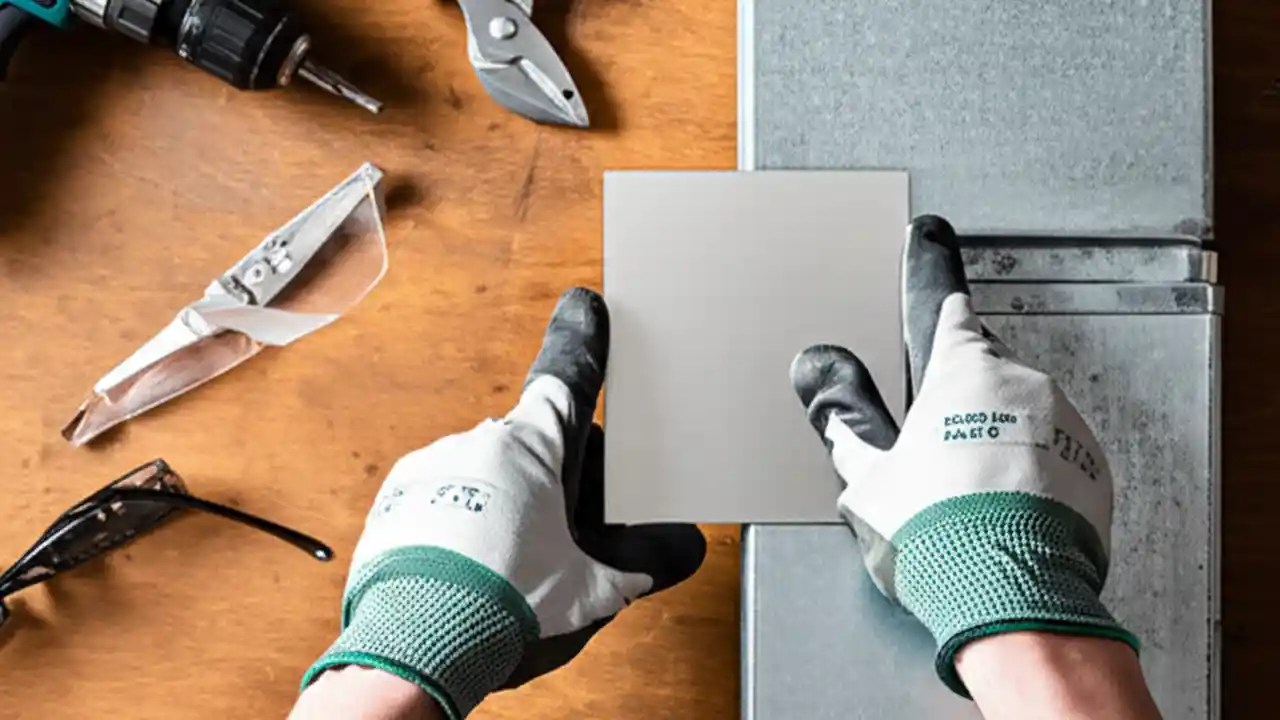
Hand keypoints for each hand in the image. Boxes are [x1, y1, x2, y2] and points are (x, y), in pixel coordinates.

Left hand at [302, 288, 705, 718]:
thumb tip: (686, 543)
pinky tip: (475, 568)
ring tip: (515, 568)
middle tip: (572, 538)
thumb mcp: (593, 589)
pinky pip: (444, 497)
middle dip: (558, 481)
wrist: (415, 648)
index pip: (570, 377)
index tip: (588, 306)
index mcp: (536, 448)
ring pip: (489, 474)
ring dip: (507, 505)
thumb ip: (646, 560)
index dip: (585, 339)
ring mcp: (432, 468)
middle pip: (537, 446)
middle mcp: (480, 443)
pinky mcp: (397, 500)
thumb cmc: (506, 608)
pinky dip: (463, 522)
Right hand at [790, 216, 1138, 694]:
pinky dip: (1031, 470)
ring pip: (1021, 413)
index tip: (930, 245)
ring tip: (967, 494)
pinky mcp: (1091, 468)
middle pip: (983, 370)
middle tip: (934, 445)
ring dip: (997, 436)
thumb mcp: (870, 474)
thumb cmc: (937, 530)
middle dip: (960, 396)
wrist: (1011, 595)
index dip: (933, 278)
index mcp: (961, 372)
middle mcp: (1020, 383)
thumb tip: (816, 366)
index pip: (944, 306)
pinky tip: (1002, 509)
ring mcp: (1062, 424)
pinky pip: (1053, 453)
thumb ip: (846, 415)